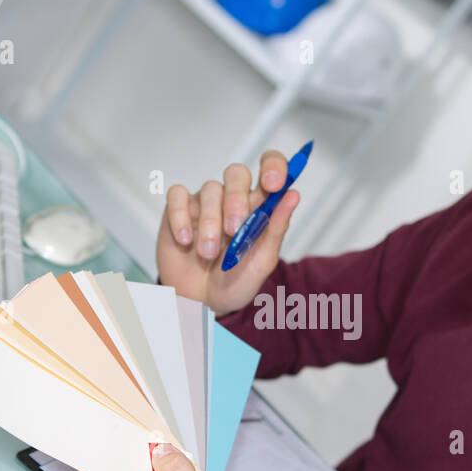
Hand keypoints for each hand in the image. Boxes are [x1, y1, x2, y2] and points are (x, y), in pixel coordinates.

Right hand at [157, 151, 300, 315]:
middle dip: (236, 199)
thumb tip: (293, 195)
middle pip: (236, 174)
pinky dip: (180, 217)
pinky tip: (185, 241)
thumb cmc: (235, 280)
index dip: (274, 167)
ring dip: (210, 223)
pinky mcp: (178, 209)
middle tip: (234, 230)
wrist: (202, 303)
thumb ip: (277, 227)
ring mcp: (204, 203)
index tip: (274, 184)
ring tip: (208, 254)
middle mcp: (232, 198)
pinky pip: (177, 196)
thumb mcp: (262, 260)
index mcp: (258, 206)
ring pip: (209, 189)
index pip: (270, 168)